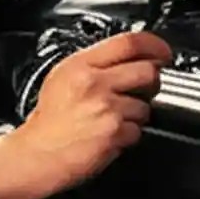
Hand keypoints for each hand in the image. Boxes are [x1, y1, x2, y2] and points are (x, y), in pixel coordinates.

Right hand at [7, 31, 172, 191]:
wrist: (37, 156)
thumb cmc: (48, 122)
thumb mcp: (62, 77)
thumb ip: (94, 64)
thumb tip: (127, 58)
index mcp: (81, 65)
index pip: (130, 42)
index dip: (155, 45)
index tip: (163, 52)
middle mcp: (95, 83)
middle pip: (147, 72)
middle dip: (151, 83)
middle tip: (143, 90)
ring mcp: (107, 109)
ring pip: (145, 105)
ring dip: (136, 114)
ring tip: (113, 119)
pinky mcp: (114, 133)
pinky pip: (138, 130)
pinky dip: (128, 135)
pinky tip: (109, 135)